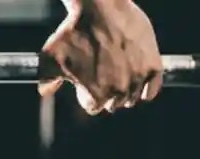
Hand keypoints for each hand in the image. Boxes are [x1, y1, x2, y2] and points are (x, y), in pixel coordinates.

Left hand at [39, 0, 162, 114]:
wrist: (100, 7)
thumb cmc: (73, 32)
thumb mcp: (50, 57)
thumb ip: (46, 80)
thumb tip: (46, 92)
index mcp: (95, 94)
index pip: (93, 108)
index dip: (87, 96)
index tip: (86, 84)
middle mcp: (118, 90)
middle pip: (114, 104)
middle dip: (107, 93)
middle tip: (103, 77)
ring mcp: (137, 78)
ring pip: (132, 97)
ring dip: (125, 92)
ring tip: (118, 78)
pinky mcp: (153, 64)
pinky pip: (153, 88)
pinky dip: (147, 90)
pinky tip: (141, 87)